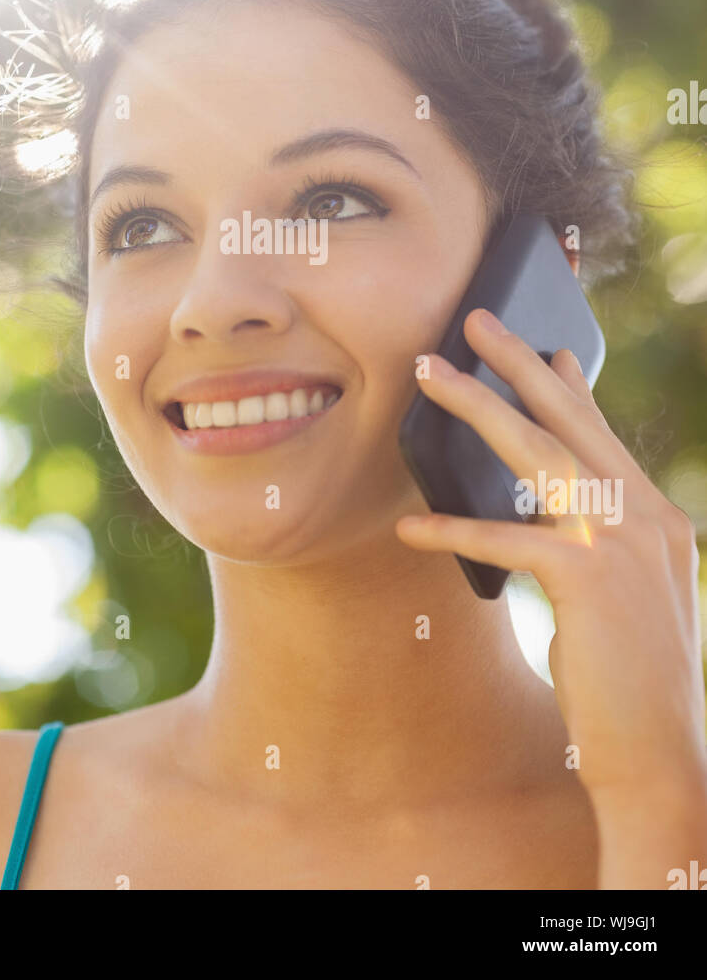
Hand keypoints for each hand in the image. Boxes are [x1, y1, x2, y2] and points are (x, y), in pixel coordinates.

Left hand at [395, 308, 706, 883]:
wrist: (666, 759)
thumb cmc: (629, 684)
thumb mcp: (619, 601)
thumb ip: (591, 550)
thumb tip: (543, 516)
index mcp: (656, 520)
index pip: (603, 437)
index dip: (571, 387)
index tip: (546, 344)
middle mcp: (646, 518)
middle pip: (570, 421)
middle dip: (518, 363)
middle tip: (475, 319)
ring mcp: (623, 545)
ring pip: (537, 454)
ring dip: (476, 407)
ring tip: (429, 374)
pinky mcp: (590, 581)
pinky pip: (507, 540)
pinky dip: (454, 530)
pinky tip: (410, 527)